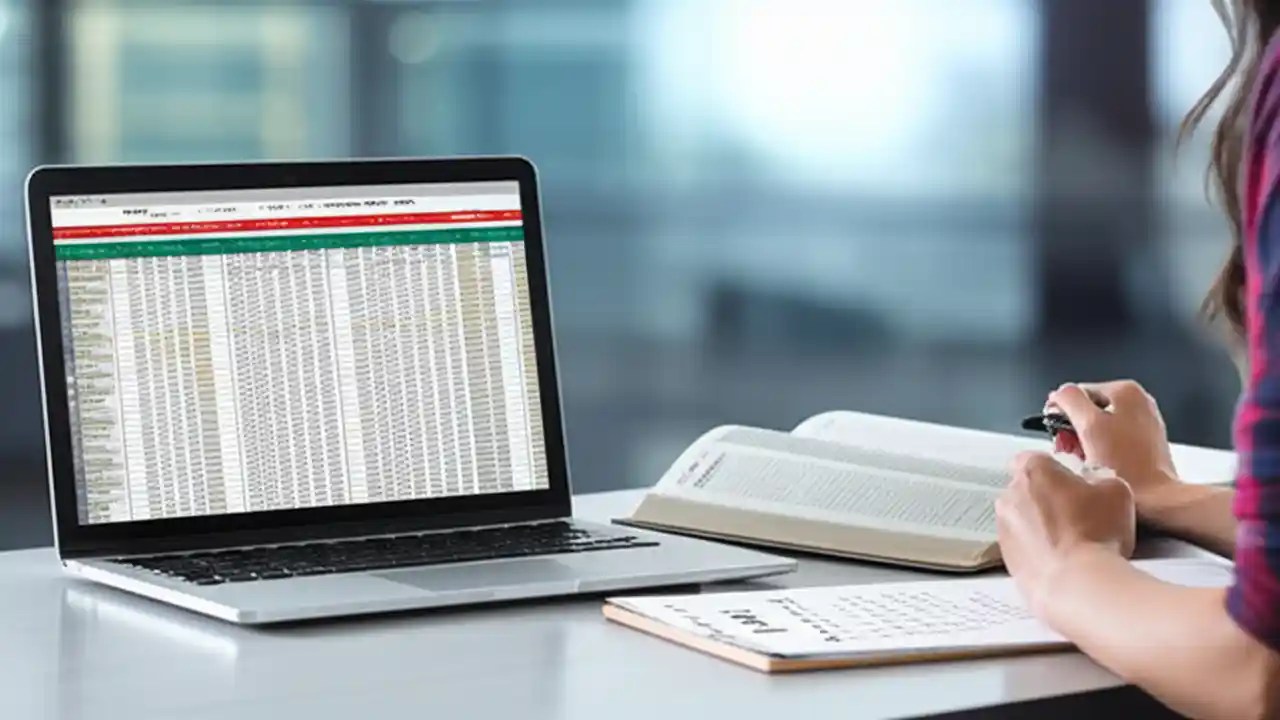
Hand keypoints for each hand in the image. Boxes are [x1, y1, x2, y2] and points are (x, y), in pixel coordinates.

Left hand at [996, 452, 1135, 614]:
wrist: (1075, 583)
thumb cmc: (1096, 532)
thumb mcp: (1117, 491)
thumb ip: (1100, 478)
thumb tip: (1093, 483)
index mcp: (1033, 470)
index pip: (1033, 459)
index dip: (1054, 470)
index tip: (1072, 483)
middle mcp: (1009, 494)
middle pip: (1026, 488)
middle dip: (1046, 497)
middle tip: (1077, 514)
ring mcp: (1003, 526)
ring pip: (1021, 517)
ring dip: (1039, 524)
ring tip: (1070, 542)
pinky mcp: (1004, 555)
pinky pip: (1021, 544)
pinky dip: (1035, 548)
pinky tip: (1060, 559)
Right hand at [1046, 380, 1180, 509]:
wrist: (1156, 500)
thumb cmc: (1127, 467)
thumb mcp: (1089, 425)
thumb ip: (1069, 399)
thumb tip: (1058, 393)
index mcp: (1126, 391)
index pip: (1076, 393)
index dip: (1062, 414)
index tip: (1060, 435)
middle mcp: (1138, 403)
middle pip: (1088, 409)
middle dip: (1074, 430)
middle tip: (1072, 450)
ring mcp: (1143, 423)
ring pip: (1098, 426)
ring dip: (1084, 442)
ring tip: (1085, 461)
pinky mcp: (1144, 444)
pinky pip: (1110, 440)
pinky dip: (1099, 451)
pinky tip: (1098, 466)